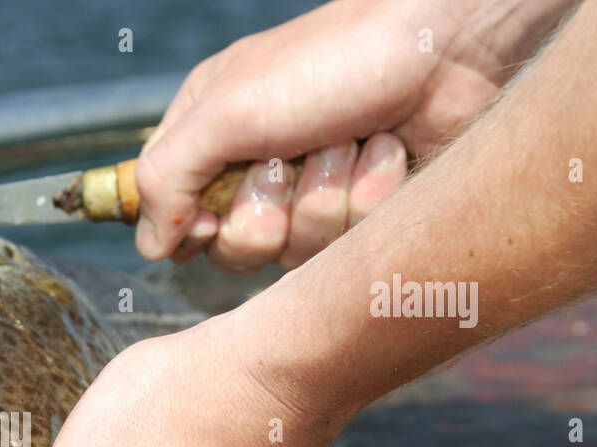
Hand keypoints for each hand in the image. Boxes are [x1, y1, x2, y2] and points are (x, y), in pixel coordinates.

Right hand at [136, 0, 570, 267]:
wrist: (447, 42)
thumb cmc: (329, 61)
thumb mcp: (225, 111)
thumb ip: (167, 178)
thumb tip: (148, 247)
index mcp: (210, 135)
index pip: (172, 217)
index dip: (191, 230)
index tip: (209, 217)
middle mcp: (254, 168)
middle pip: (232, 251)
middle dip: (264, 215)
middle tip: (285, 164)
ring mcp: (310, 192)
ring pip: (294, 253)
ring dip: (324, 198)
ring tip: (349, 141)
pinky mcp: (361, 210)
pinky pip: (350, 245)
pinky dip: (370, 196)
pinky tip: (387, 150)